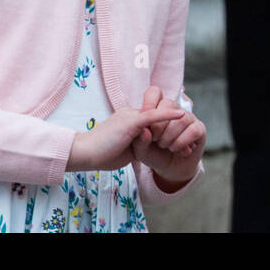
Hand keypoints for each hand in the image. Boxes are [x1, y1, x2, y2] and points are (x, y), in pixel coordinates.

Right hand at [68, 104, 184, 171]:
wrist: (83, 154)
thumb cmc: (100, 155)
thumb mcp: (125, 151)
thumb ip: (139, 146)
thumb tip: (150, 146)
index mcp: (128, 120)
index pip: (152, 125)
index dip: (165, 135)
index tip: (178, 147)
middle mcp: (130, 114)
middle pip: (158, 121)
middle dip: (173, 134)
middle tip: (187, 149)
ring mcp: (131, 116)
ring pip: (157, 119)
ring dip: (173, 132)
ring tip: (185, 148)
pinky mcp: (131, 121)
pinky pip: (153, 116)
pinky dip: (168, 116)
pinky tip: (181, 116)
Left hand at [131, 86, 205, 188]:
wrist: (169, 169)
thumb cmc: (153, 154)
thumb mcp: (141, 150)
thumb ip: (140, 140)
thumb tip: (144, 129)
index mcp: (158, 109)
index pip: (154, 92)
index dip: (149, 103)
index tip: (143, 118)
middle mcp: (175, 109)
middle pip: (168, 103)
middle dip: (158, 125)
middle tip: (155, 139)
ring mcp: (189, 118)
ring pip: (181, 118)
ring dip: (170, 137)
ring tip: (165, 146)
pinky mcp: (199, 129)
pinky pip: (192, 130)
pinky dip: (181, 142)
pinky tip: (177, 149)